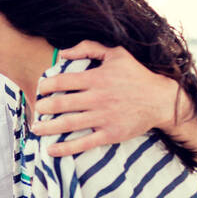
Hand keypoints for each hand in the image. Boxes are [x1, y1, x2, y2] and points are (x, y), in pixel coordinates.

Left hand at [32, 42, 175, 156]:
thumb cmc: (136, 75)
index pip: (62, 81)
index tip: (39, 89)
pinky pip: (84, 143)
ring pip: (68, 124)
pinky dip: (66, 148)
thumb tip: (63, 53)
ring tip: (35, 128)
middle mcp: (98, 98)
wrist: (162, 100)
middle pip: (61, 104)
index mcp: (97, 78)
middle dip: (43, 107)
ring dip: (48, 128)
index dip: (45, 85)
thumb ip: (89, 47)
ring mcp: (104, 117)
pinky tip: (51, 150)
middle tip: (36, 108)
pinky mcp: (111, 133)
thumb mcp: (117, 54)